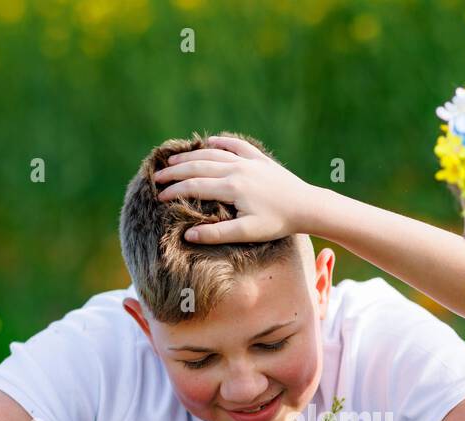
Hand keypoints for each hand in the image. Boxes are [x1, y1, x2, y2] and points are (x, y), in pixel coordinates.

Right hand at [152, 135, 318, 242]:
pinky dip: (220, 141)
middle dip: (175, 171)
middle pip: (198, 166)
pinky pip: (236, 144)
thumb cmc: (277, 223)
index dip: (175, 190)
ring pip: (213, 153)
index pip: (194, 186)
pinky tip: (208, 141)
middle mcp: (237, 169)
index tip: (159, 196)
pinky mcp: (260, 159)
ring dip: (191, 155)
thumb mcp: (247, 233)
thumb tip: (188, 235)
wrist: (307, 206)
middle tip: (157, 176)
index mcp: (232, 188)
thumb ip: (217, 234)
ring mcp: (249, 161)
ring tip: (174, 160)